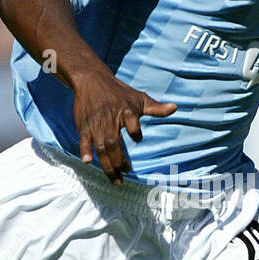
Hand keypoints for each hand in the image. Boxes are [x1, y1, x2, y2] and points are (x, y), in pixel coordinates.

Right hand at [72, 66, 175, 183]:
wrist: (92, 80)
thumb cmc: (119, 92)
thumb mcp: (139, 98)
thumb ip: (155, 108)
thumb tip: (175, 107)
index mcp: (125, 111)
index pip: (131, 121)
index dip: (135, 130)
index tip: (138, 138)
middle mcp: (109, 118)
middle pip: (113, 142)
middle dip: (119, 160)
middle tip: (126, 171)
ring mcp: (95, 123)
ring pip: (100, 147)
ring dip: (107, 164)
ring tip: (115, 179)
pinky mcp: (84, 125)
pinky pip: (83, 139)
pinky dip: (84, 150)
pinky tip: (87, 161)